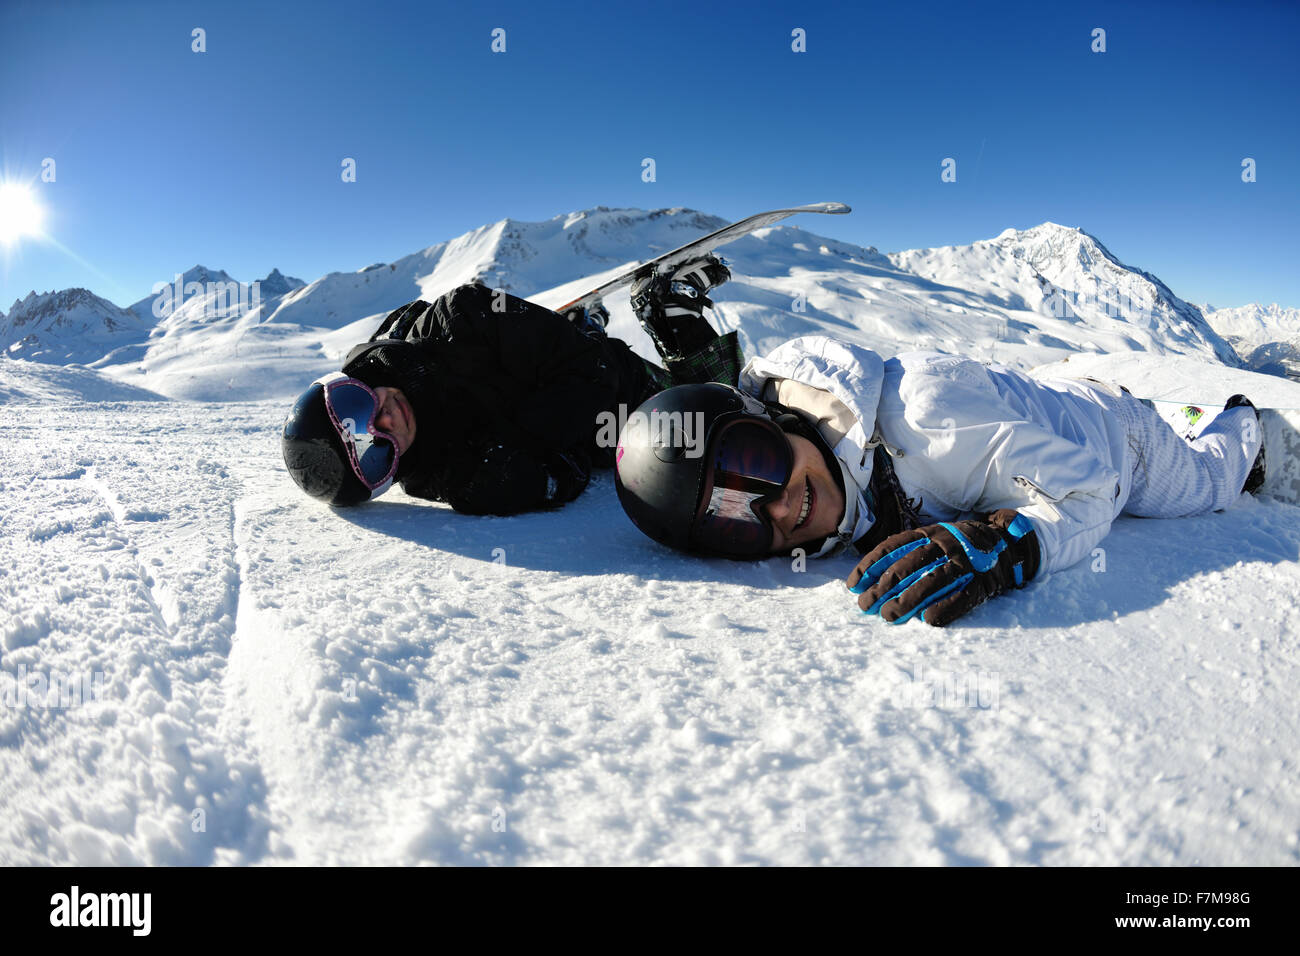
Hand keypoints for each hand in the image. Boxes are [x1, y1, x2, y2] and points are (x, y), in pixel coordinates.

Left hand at [846, 509, 1040, 626]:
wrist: (1011, 543)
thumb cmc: (963, 545)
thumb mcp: (937, 538)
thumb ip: (910, 552)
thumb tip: (872, 577)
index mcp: (931, 532)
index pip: (892, 548)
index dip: (870, 566)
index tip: (852, 585)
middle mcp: (946, 545)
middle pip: (906, 567)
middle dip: (881, 588)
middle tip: (864, 606)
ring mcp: (965, 563)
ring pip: (929, 583)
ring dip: (905, 602)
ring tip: (887, 617)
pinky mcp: (982, 583)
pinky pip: (960, 598)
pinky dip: (943, 609)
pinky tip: (926, 620)